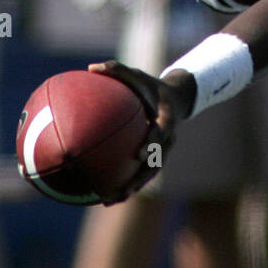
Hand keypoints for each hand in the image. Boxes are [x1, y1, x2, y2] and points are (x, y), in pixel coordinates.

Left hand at [86, 59, 192, 202]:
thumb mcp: (138, 75)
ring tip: (111, 200)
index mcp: (167, 120)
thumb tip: (91, 68)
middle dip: (140, 179)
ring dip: (132, 188)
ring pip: (149, 175)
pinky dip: (127, 184)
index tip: (139, 153)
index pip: (161, 135)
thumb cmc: (151, 86)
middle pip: (156, 164)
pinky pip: (142, 173)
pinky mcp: (155, 158)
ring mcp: (163, 152)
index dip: (152, 145)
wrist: (175, 99)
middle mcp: (168, 140)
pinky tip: (106, 194)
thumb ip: (118, 70)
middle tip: (124, 189)